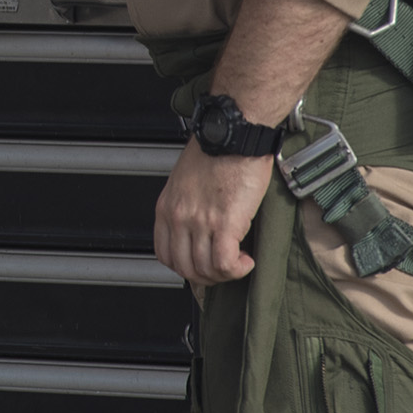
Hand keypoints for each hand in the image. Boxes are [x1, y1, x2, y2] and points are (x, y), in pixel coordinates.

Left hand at [154, 143, 273, 285]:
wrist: (234, 135)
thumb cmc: (216, 150)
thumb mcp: (186, 181)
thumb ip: (187, 206)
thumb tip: (198, 228)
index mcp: (166, 207)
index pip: (165, 254)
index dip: (186, 267)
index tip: (203, 264)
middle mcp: (179, 217)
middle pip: (185, 268)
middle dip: (207, 277)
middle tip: (225, 269)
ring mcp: (200, 222)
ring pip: (206, 269)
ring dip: (226, 274)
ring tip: (239, 263)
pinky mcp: (225, 223)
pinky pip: (225, 263)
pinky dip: (238, 269)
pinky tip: (247, 261)